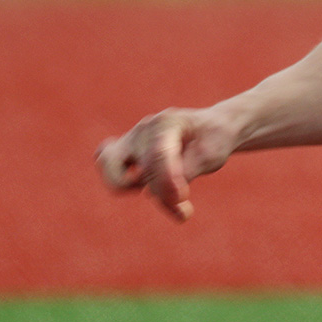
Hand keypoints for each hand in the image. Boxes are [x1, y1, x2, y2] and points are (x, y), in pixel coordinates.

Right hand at [96, 106, 240, 221]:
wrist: (212, 130)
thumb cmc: (213, 140)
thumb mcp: (211, 155)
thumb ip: (186, 172)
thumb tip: (157, 194)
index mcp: (168, 122)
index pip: (158, 153)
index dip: (167, 179)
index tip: (183, 199)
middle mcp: (145, 130)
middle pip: (125, 160)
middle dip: (151, 183)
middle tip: (177, 192)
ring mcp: (132, 140)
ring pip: (108, 164)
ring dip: (129, 186)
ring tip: (161, 190)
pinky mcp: (126, 154)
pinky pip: (111, 171)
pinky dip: (126, 186)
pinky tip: (155, 190)